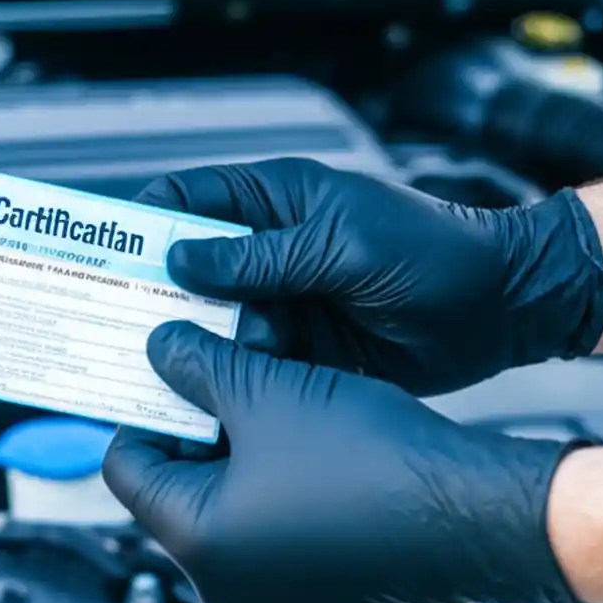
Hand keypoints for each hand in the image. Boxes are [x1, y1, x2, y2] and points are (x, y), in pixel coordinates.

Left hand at [103, 321, 584, 602]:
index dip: (142, 409)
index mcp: (198, 545)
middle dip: (199, 425)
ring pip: (232, 508)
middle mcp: (227, 589)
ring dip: (242, 450)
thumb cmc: (372, 460)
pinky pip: (276, 533)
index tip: (161, 372)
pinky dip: (280, 485)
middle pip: (180, 488)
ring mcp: (277, 600)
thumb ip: (199, 365)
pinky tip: (312, 439)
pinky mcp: (322, 597)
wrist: (474, 511)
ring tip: (272, 394)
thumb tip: (163, 347)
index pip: (128, 468)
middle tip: (219, 372)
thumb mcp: (268, 391)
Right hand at [137, 158, 602, 395]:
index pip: (188, 203)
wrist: (500, 309)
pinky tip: (207, 400)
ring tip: (169, 373)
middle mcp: (268, 253)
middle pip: (187, 273)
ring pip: (213, 326)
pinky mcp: (299, 352)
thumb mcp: (342, 246)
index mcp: (275, 204)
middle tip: (113, 330)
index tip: (103, 258)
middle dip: (155, 299)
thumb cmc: (431, 252)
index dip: (142, 226)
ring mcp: (282, 303)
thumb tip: (178, 262)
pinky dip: (229, 381)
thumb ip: (261, 257)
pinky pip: (247, 365)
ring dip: (195, 347)